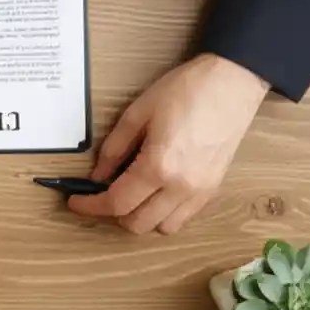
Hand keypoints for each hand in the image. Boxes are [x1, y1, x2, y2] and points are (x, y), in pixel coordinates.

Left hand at [68, 54, 268, 233]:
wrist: (233, 82)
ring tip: (132, 193)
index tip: (76, 202)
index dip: (90, 206)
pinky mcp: (213, 188)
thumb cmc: (187, 90)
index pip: (116, 203)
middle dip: (113, 213)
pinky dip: (164, 214)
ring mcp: (201, 191)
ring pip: (162, 228)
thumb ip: (114, 148)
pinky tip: (156, 192)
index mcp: (159, 167)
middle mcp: (181, 187)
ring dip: (141, 217)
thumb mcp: (137, 113)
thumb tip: (98, 176)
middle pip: (137, 224)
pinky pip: (184, 218)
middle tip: (102, 194)